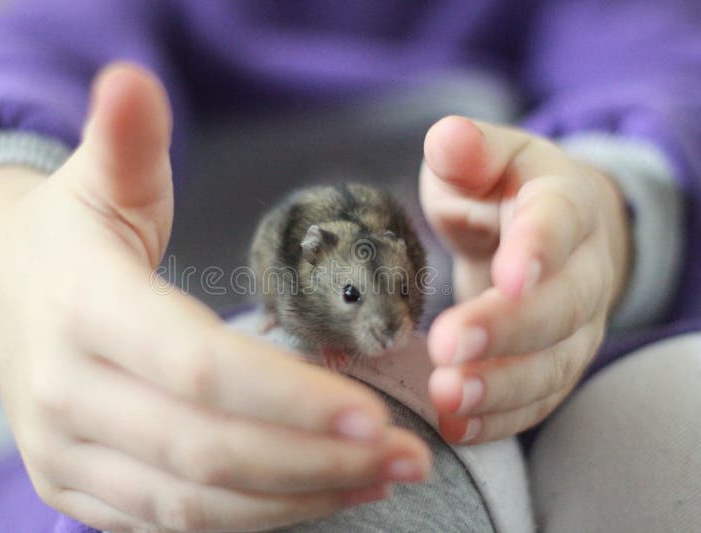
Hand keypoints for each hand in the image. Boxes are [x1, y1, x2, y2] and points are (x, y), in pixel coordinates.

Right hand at [0, 63, 430, 531]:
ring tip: (382, 477)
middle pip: (205, 448)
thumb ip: (125, 138)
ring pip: (194, 502)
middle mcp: (65, 396)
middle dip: (314, 460)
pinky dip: (254, 517)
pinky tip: (320, 495)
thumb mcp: (99, 178)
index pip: (195, 367)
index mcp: (81, 311)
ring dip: (298, 497)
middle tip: (406, 456)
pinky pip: (173, 521)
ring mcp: (65, 454)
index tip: (375, 412)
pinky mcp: (76, 489)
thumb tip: (130, 77)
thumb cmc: (70, 233)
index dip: (287, 397)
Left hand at [419, 116, 630, 443]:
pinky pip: (540, 400)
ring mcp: (576, 325)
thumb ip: (466, 153)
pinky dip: (500, 420)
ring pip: (554, 364)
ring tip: (447, 399)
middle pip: (560, 306)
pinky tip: (457, 428)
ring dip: (500, 388)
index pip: (560, 223)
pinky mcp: (557, 363)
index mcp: (564, 204)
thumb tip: (448, 137)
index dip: (538, 249)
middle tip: (447, 348)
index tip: (509, 274)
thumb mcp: (482, 161)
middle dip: (505, 331)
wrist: (546, 233)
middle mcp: (582, 270)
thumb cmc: (499, 191)